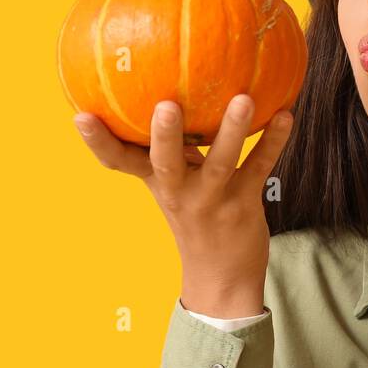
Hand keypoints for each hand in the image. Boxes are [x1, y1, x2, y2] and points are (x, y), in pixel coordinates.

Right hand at [72, 95, 292, 315]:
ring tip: (243, 99)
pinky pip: (259, 168)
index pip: (118, 162)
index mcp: (156, 183)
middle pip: (165, 163)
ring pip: (220, 164)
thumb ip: (169, 147)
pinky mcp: (243, 205)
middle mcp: (179, 193)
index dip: (98, 142)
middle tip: (165, 106)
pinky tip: (286, 114)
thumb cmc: (196, 217)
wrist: (222, 278)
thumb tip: (164, 89)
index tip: (80, 115)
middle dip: (163, 136)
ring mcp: (211, 200)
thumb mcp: (173, 185)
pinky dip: (274, 141)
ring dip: (232, 131)